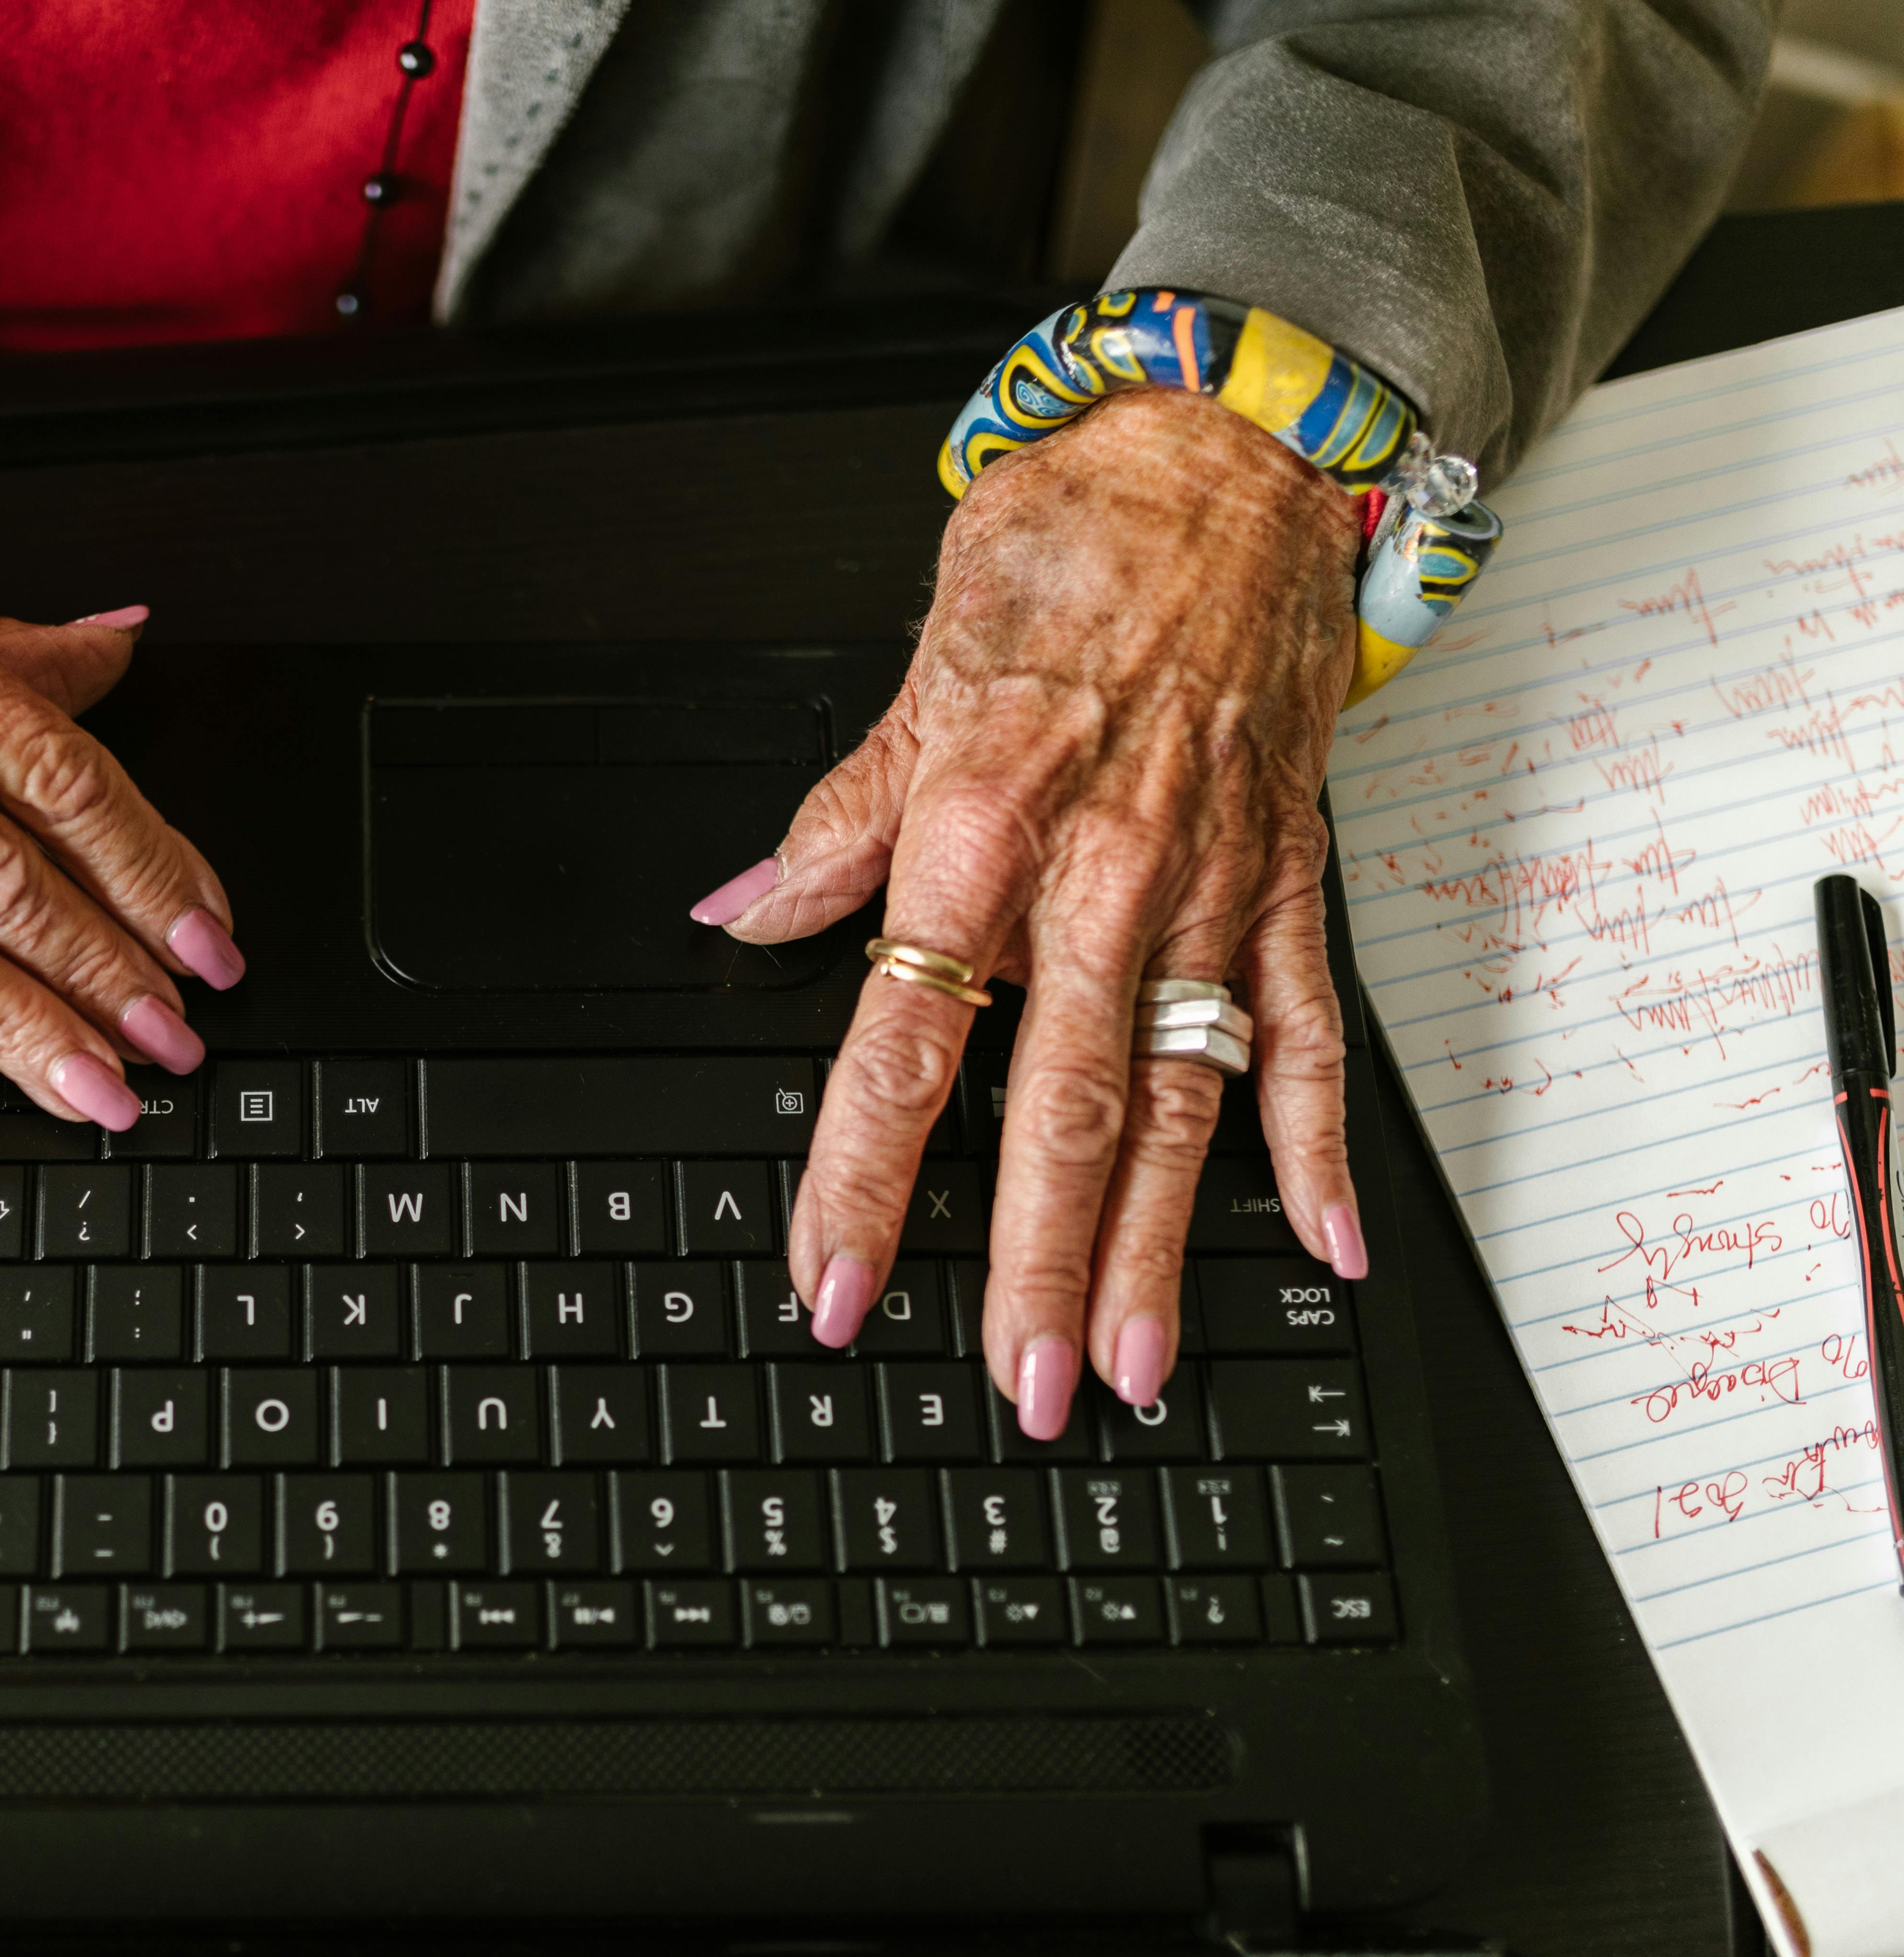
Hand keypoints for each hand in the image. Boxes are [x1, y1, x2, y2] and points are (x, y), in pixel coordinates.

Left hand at [695, 385, 1365, 1435]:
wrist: (1226, 460)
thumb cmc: (1072, 552)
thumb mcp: (915, 677)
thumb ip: (837, 824)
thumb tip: (741, 916)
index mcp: (983, 831)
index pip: (903, 1046)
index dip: (863, 1180)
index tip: (837, 1284)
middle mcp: (1100, 878)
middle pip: (1058, 1112)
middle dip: (1036, 1267)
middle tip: (1024, 1388)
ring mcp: (1212, 890)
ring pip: (1180, 1103)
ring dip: (1163, 1248)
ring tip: (1143, 1363)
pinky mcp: (1295, 880)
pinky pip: (1311, 1032)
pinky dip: (1320, 1143)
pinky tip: (1323, 1245)